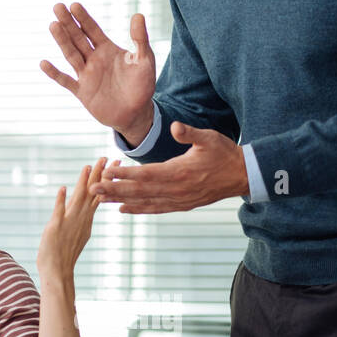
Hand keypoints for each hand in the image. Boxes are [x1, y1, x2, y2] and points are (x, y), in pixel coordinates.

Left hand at [37, 158, 108, 286]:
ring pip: (79, 198)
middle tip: (108, 159)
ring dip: (83, 183)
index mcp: (86, 219)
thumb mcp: (77, 232)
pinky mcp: (55, 227)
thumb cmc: (64, 255)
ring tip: (88, 167)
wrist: (58, 272)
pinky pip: (59, 211)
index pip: (98, 195)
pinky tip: (63, 188)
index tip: (112, 166)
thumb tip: (85, 207)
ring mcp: (69, 222)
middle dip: (100, 175)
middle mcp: (80, 219)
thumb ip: (81, 218)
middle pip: (92, 192)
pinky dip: (61, 199)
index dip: (105, 179)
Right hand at [40, 3, 155, 143]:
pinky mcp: (82, 92)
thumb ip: (140, 39)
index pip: (93, 30)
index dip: (84, 18)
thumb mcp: (145, 60)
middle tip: (57, 7)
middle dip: (68, 23)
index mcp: (107, 50)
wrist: (136, 114)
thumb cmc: (142, 85)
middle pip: (78, 38)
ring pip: (71, 55)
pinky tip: (44, 63)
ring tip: (53, 25)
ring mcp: (86, 75)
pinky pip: (66, 80)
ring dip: (62, 41)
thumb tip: (138, 15)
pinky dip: (55, 73)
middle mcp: (94, 59)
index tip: (74, 5)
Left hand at [90, 123, 249, 213]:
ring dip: (121, 201)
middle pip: (140, 191)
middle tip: (92, 189)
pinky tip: (123, 210)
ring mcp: (179, 200)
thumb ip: (190, 133)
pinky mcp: (182, 205)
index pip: (146, 174)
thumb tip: (174, 127)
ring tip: (100, 200)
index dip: (125, 175)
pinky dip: (138, 210)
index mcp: (180, 172)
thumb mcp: (209, 138)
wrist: (243, 175)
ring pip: (145, 202)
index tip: (106, 173)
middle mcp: (177, 189)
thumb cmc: (225, 153)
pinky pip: (156, 209)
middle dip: (115, 190)